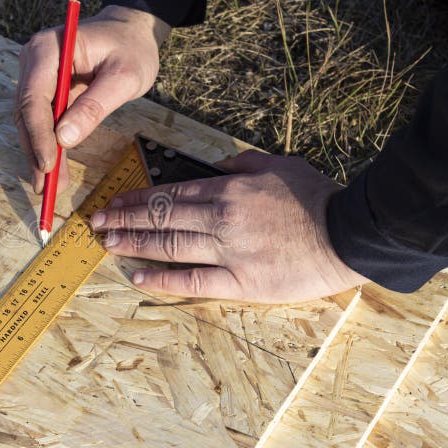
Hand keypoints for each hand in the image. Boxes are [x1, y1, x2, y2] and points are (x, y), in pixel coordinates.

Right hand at [15, 6, 170, 193]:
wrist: (130, 33)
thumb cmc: (130, 49)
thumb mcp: (124, 78)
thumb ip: (95, 106)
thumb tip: (64, 139)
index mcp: (49, 49)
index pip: (34, 97)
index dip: (38, 135)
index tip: (48, 165)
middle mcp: (34, 60)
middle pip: (26, 113)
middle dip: (36, 151)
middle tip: (46, 186)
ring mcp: (36, 75)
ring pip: (29, 121)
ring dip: (38, 154)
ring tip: (49, 186)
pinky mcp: (44, 90)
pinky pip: (41, 121)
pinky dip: (46, 146)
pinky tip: (53, 170)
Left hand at [89, 150, 366, 302]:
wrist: (349, 234)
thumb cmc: (316, 197)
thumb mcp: (279, 165)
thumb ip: (244, 163)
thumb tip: (220, 165)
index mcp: (227, 190)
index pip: (168, 194)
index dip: (135, 199)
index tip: (113, 203)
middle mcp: (219, 219)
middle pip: (160, 219)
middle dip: (123, 220)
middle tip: (97, 223)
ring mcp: (227, 253)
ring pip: (168, 247)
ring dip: (133, 244)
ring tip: (108, 244)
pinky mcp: (241, 283)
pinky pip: (192, 281)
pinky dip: (162, 279)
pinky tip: (138, 276)